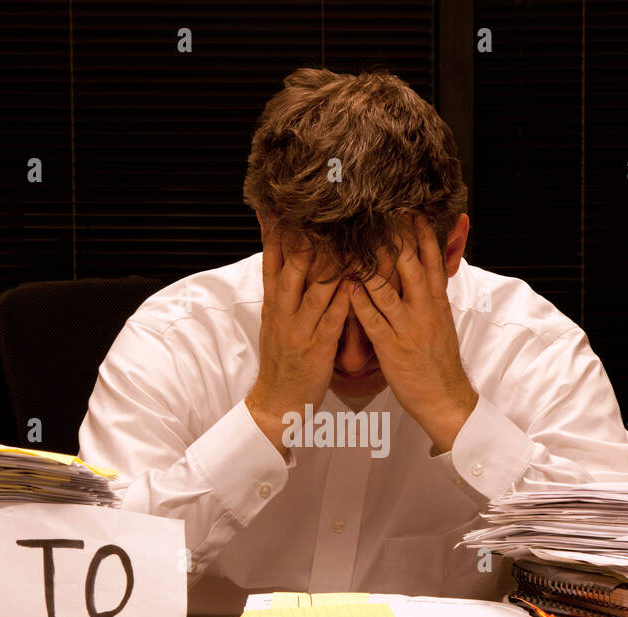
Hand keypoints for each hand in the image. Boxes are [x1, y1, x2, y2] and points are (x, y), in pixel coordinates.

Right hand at [246, 227, 351, 453]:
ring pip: (314, 289)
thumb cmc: (282, 359)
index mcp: (273, 303)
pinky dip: (344, 298)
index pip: (271, 260)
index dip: (276, 231)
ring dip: (329, 261)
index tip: (281, 204)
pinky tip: (355, 280)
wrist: (277, 401)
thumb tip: (285, 258)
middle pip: (291, 267)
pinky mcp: (317, 347)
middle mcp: (283, 312)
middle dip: (303, 237)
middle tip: (317, 209)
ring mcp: (299, 329)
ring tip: (344, 235)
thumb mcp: (275, 320)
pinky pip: (332, 318)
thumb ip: (282, 289)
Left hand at [348, 215, 477, 451]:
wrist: (445, 398)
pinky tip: (347, 285)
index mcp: (437, 303)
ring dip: (369, 263)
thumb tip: (428, 271)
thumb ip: (432, 295)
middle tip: (378, 212)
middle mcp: (424, 310)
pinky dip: (360, 302)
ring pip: (387, 288)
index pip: (430, 261)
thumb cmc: (439, 361)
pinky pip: (373, 320)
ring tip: (352, 240)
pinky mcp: (391, 348)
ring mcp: (407, 328)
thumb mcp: (442, 322)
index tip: (410, 211)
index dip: (421, 234)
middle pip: (409, 265)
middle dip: (394, 237)